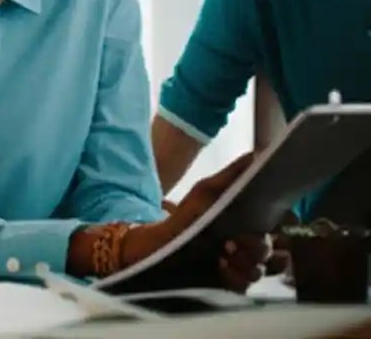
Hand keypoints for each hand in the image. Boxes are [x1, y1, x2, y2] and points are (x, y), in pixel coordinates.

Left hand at [123, 153, 269, 291]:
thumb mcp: (208, 190)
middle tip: (234, 240)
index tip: (266, 224)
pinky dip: (236, 276)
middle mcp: (251, 249)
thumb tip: (258, 155)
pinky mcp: (230, 285)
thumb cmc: (187, 214)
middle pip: (276, 253)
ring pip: (262, 271)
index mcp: (251, 226)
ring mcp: (241, 268)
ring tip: (223, 251)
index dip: (282, 228)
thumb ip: (234, 175)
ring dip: (246, 261)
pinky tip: (220, 265)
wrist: (160, 241)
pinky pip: (246, 287)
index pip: (283, 230)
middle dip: (258, 246)